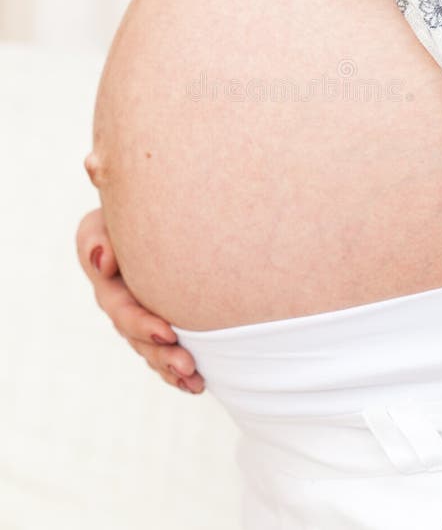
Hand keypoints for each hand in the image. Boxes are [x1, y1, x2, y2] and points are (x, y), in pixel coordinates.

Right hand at [76, 208, 204, 393]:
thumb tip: (104, 259)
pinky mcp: (158, 317)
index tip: (169, 331)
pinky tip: (197, 384)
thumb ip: (99, 234)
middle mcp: (118, 297)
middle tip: (187, 362)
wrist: (157, 205)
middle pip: (136, 334)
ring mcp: (138, 310)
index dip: (141, 323)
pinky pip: (163, 350)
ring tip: (195, 379)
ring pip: (150, 347)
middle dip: (160, 352)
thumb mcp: (109, 211)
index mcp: (104, 271)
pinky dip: (177, 371)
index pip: (119, 305)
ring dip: (170, 367)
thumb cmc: (133, 203)